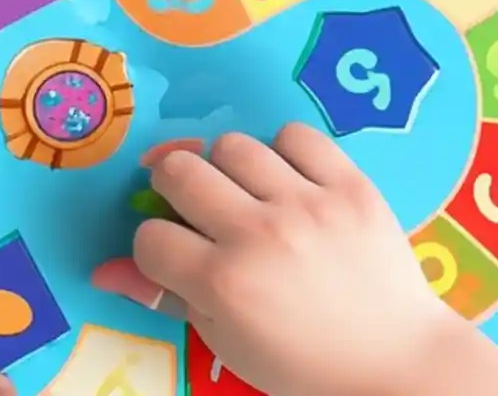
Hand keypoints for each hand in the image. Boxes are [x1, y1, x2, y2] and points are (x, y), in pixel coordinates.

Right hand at [92, 124, 465, 394]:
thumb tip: (103, 271)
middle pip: (180, 171)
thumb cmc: (302, 361)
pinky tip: (290, 180)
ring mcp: (308, 205)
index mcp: (224, 282)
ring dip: (228, 168)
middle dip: (175, 187)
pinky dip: (285, 152)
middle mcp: (259, 234)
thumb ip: (165, 297)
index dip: (155, 246)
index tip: (177, 255)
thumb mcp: (225, 341)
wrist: (395, 360)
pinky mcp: (350, 185)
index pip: (150, 235)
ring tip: (246, 192)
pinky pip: (297, 136)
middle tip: (197, 208)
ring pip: (233, 146)